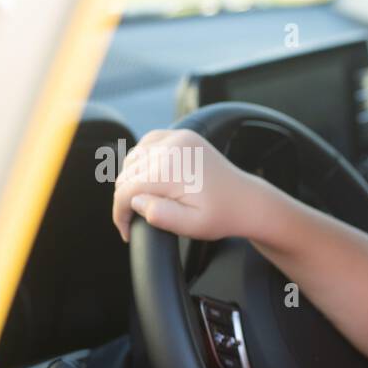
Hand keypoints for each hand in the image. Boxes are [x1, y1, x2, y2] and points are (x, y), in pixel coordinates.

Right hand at [110, 128, 273, 243]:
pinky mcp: (183, 135)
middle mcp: (171, 147)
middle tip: (135, 220)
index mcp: (170, 169)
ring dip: (132, 179)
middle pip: (127, 174)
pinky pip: (148, 144)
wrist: (247, 200)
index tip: (127, 232)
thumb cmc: (223, 215)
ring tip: (143, 202)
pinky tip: (149, 177)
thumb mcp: (192, 226)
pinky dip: (142, 160)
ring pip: (134, 158)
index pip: (126, 191)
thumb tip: (135, 201)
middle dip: (126, 199)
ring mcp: (177, 137)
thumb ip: (160, 215)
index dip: (120, 214)